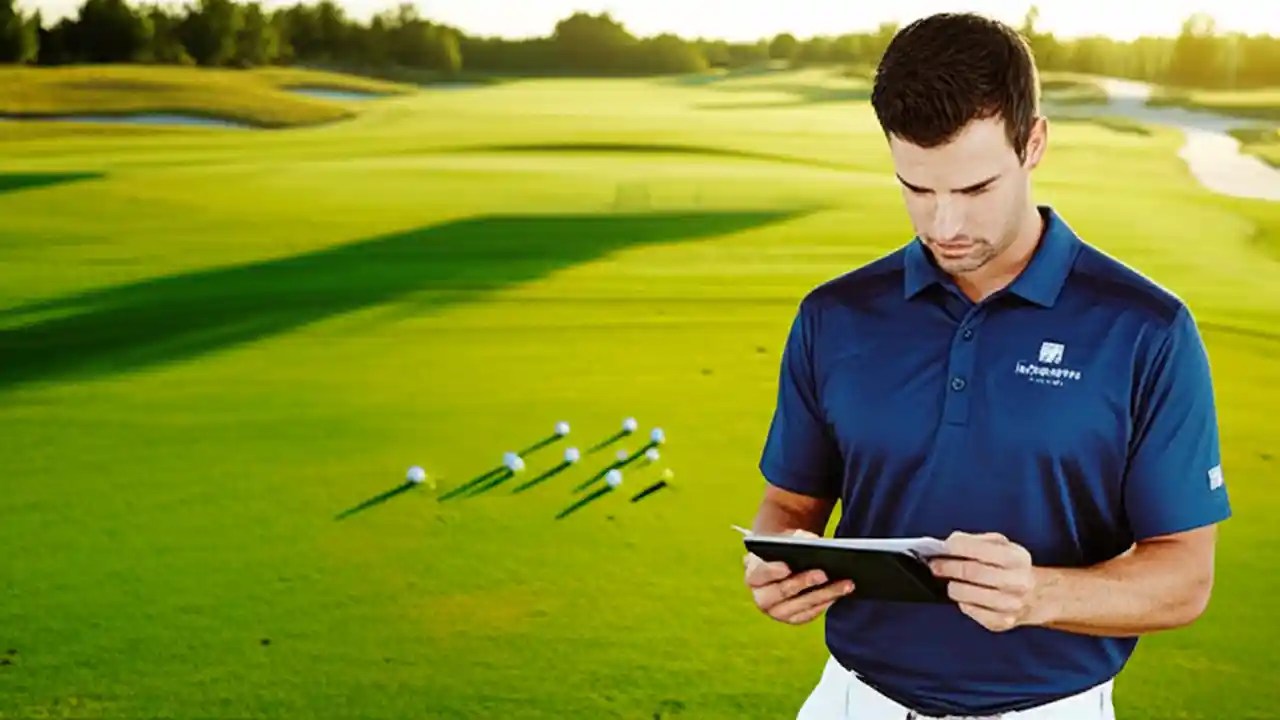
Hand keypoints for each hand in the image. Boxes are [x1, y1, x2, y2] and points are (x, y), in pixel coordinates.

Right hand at [743, 529, 854, 624]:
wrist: (785, 564)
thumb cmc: (785, 549)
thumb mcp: (787, 539)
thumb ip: (796, 537)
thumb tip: (812, 542)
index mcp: (753, 574)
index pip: (759, 574)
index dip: (771, 571)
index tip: (787, 566)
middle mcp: (761, 597)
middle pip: (780, 592)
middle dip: (802, 582)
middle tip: (823, 573)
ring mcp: (776, 611)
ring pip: (799, 606)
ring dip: (823, 595)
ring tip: (845, 584)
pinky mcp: (792, 619)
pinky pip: (808, 615)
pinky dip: (824, 604)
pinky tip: (840, 593)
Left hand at [928, 531, 1044, 632]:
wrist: (1035, 595)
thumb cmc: (1010, 567)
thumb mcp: (1002, 546)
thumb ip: (977, 541)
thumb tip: (951, 542)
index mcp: (1017, 558)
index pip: (980, 549)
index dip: (957, 546)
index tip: (945, 546)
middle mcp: (1017, 582)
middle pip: (972, 572)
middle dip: (947, 567)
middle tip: (935, 566)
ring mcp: (1010, 605)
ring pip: (967, 594)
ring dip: (952, 587)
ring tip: (950, 582)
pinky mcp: (1001, 622)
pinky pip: (970, 611)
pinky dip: (962, 602)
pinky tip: (964, 597)